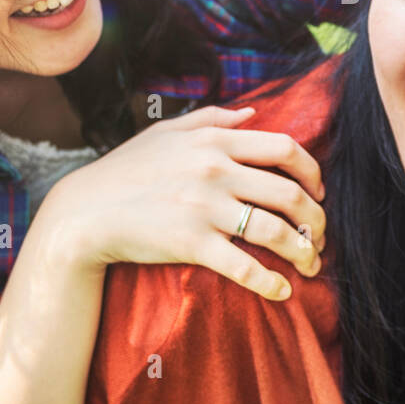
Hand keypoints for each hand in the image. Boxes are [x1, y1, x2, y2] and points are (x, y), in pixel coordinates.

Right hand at [35, 104, 325, 299]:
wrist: (84, 212)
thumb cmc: (126, 170)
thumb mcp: (166, 131)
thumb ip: (213, 117)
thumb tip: (254, 111)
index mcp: (214, 141)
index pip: (285, 148)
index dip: (312, 171)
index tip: (318, 191)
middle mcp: (216, 171)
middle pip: (290, 192)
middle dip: (316, 218)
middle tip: (320, 235)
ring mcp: (205, 208)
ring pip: (275, 231)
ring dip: (304, 251)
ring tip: (311, 264)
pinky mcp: (192, 244)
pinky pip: (244, 267)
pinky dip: (271, 282)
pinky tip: (282, 291)